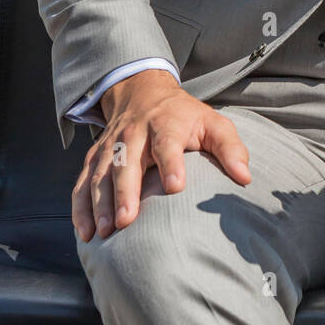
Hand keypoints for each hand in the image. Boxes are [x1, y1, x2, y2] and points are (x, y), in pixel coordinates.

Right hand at [72, 70, 250, 241]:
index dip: (171, 162)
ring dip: (99, 202)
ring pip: (99, 173)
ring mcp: (111, 145)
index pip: (167, 142)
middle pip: (126, 160)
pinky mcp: (95, 156)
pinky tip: (85, 232)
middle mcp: (133, 133)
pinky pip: (82, 181)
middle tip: (126, 220)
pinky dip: (79, 207)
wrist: (143, 92)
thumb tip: (244, 177)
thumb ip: (230, 148)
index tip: (176, 186)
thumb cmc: (184, 117)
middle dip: (125, 190)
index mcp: (165, 124)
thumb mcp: (212, 123)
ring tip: (104, 231)